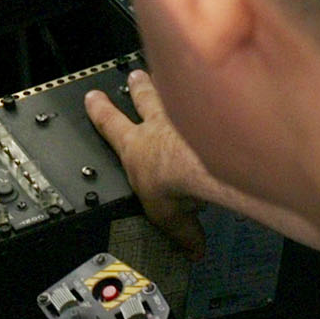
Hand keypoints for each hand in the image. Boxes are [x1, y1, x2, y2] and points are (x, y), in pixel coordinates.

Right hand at [85, 70, 319, 255]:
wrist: (199, 160)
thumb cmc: (172, 182)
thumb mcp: (169, 216)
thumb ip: (183, 231)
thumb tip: (194, 249)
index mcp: (137, 146)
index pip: (113, 126)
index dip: (102, 113)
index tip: (93, 98)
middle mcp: (159, 123)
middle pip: (146, 98)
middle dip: (140, 87)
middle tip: (137, 75)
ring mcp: (185, 108)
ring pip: (175, 89)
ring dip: (174, 81)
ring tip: (175, 69)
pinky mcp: (211, 102)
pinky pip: (212, 92)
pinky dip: (216, 87)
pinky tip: (226, 82)